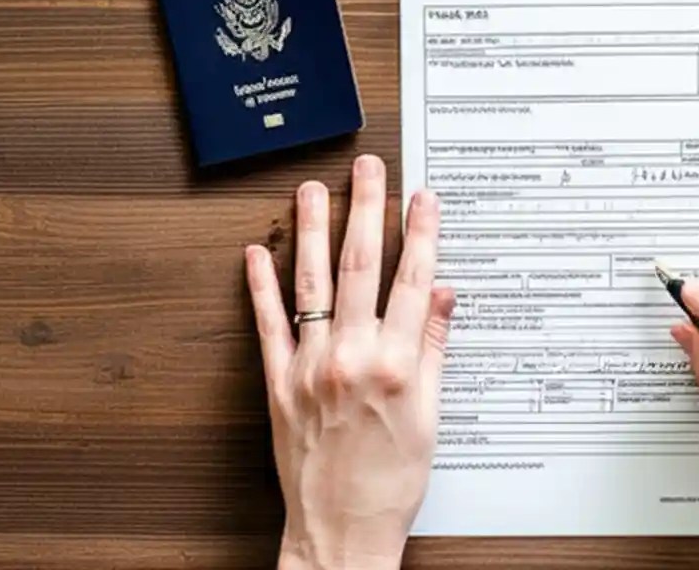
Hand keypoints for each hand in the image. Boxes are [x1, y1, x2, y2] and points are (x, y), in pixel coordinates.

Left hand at [244, 155, 454, 569]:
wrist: (342, 530)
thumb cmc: (392, 481)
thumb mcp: (430, 415)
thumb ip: (433, 348)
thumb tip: (440, 296)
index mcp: (397, 365)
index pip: (413, 282)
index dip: (420, 233)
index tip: (423, 198)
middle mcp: (352, 358)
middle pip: (363, 268)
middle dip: (367, 210)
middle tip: (367, 169)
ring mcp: (310, 368)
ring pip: (312, 285)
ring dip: (312, 232)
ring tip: (312, 192)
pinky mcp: (278, 384)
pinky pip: (268, 326)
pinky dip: (261, 287)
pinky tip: (257, 253)